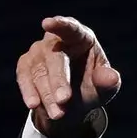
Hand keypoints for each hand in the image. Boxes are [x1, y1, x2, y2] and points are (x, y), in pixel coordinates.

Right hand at [15, 15, 121, 137]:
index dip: (60, 25)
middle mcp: (56, 40)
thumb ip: (108, 82)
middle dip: (58, 80)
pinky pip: (24, 77)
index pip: (71, 29)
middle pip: (54, 57)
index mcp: (81, 38)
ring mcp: (38, 51)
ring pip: (39, 71)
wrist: (72, 105)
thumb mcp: (105, 89)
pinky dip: (29, 92)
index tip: (48, 23)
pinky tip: (34, 104)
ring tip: (57, 114)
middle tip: (64, 100)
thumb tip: (112, 77)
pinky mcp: (25, 65)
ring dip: (47, 94)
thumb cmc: (93, 88)